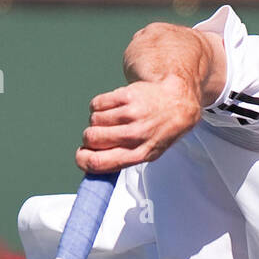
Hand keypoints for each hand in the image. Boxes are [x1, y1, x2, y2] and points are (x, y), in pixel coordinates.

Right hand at [75, 77, 200, 172]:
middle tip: (101, 134)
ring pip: (94, 119)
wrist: (177, 102)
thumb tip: (89, 163)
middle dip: (90, 137)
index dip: (82, 160)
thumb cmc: (159, 130)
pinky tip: (113, 107)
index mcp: (138, 155)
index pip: (99, 162)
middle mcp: (135, 135)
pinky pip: (97, 103)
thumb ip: (120, 159)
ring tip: (114, 119)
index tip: (80, 156)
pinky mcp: (127, 96)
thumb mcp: (146, 153)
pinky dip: (100, 106)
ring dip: (98, 120)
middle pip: (91, 138)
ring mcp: (131, 114)